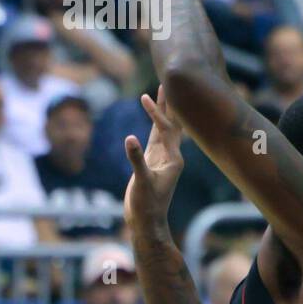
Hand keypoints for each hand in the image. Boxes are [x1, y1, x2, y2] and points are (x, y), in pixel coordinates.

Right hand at [124, 87, 184, 234]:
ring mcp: (163, 158)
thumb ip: (136, 160)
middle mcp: (172, 156)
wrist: (147, 221)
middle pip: (172, 124)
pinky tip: (151, 117)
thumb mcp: (142, 181)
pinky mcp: (152, 162)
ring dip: (161, 112)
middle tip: (167, 82)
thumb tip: (129, 139)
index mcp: (174, 159)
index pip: (166, 130)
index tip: (144, 98)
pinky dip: (152, 126)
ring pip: (163, 130)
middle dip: (169, 105)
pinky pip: (154, 138)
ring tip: (158, 94)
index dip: (156, 114)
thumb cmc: (147, 205)